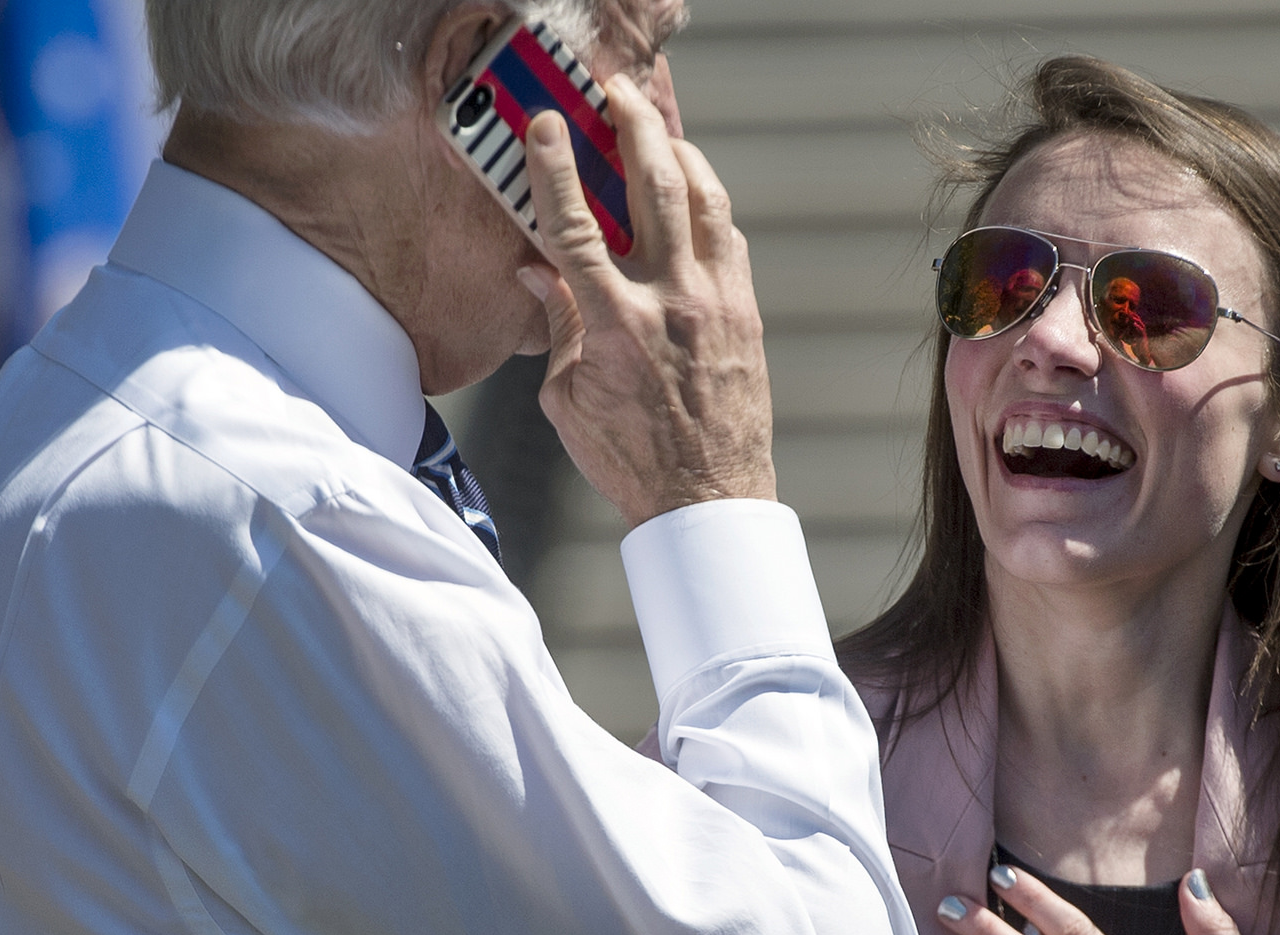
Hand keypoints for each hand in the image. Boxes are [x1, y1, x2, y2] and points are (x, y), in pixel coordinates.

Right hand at [520, 74, 775, 527]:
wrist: (708, 499)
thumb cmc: (630, 457)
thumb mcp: (568, 398)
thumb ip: (556, 324)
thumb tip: (533, 269)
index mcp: (616, 324)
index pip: (576, 225)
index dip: (556, 168)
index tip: (546, 124)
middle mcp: (672, 300)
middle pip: (652, 186)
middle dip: (631, 124)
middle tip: (614, 91)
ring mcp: (717, 301)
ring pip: (703, 198)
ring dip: (678, 150)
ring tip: (656, 127)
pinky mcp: (746, 311)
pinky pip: (728, 236)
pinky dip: (707, 202)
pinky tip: (692, 190)